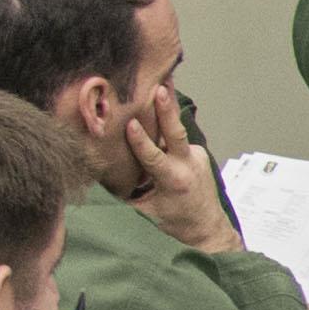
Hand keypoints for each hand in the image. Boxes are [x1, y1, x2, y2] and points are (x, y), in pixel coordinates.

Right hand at [122, 93, 240, 253]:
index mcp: (173, 181)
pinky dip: (167, 128)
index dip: (141, 141)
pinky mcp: (199, 153)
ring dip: (168, 108)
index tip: (130, 124)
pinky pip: (178, 140)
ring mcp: (196, 157)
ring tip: (163, 81)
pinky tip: (158, 111)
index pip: (154, 157)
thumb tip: (100, 173)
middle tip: (160, 87)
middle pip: (175, 133)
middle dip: (166, 109)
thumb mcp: (147, 210)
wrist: (208, 228)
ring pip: (177, 131)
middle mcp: (187, 165)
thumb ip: (128, 191)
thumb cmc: (176, 222)